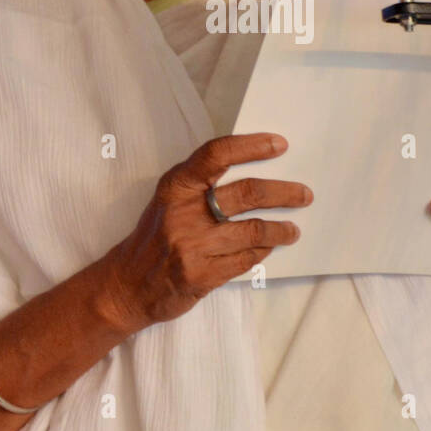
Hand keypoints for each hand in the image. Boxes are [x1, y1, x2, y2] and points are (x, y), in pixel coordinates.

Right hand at [102, 133, 311, 330]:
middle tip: (303, 194)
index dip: (251, 146)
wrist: (127, 285)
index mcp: (176, 186)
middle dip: (283, 193)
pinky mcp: (202, 275)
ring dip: (281, 229)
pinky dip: (263, 252)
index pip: (217, 154)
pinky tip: (269, 247)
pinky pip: (246, 259)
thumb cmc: (155, 236)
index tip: (279, 144)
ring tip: (292, 229)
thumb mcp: (170, 200)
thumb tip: (257, 171)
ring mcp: (192, 245)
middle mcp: (183, 212)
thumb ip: (202, 184)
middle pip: (248, 193)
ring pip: (254, 230)